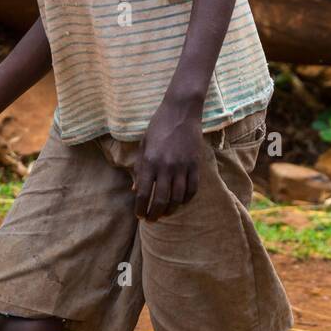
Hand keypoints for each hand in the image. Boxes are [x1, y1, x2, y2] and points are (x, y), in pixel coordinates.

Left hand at [133, 97, 202, 220]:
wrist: (181, 111)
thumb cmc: (158, 127)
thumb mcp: (143, 145)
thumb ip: (139, 169)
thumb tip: (135, 190)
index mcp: (150, 162)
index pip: (143, 193)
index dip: (140, 209)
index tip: (139, 216)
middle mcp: (166, 166)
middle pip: (160, 200)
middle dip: (154, 214)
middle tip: (151, 220)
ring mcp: (182, 166)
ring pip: (177, 198)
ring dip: (170, 210)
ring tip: (164, 213)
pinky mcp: (195, 165)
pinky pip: (192, 189)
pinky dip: (186, 200)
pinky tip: (180, 203)